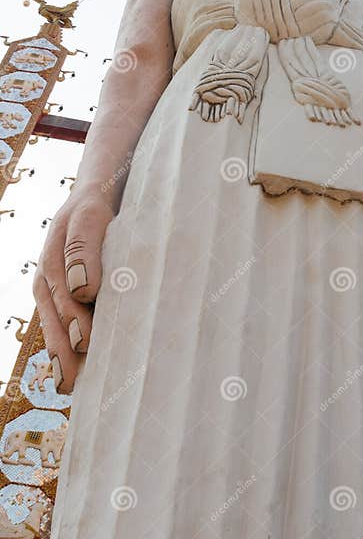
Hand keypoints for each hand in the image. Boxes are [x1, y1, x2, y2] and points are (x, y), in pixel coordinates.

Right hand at [33, 188, 114, 393]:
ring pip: (57, 327)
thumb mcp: (90, 218)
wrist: (94, 195)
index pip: (64, 300)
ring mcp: (55, 290)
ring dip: (65, 355)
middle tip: (73, 383)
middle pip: (56, 321)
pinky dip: (70, 344)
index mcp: (52, 265)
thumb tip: (80, 290)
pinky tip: (81, 365)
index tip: (87, 344)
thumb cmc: (95, 206)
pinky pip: (64, 324)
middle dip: (64, 352)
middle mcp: (48, 282)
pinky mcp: (67, 296)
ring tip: (72, 385)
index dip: (75, 324)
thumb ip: (84, 250)